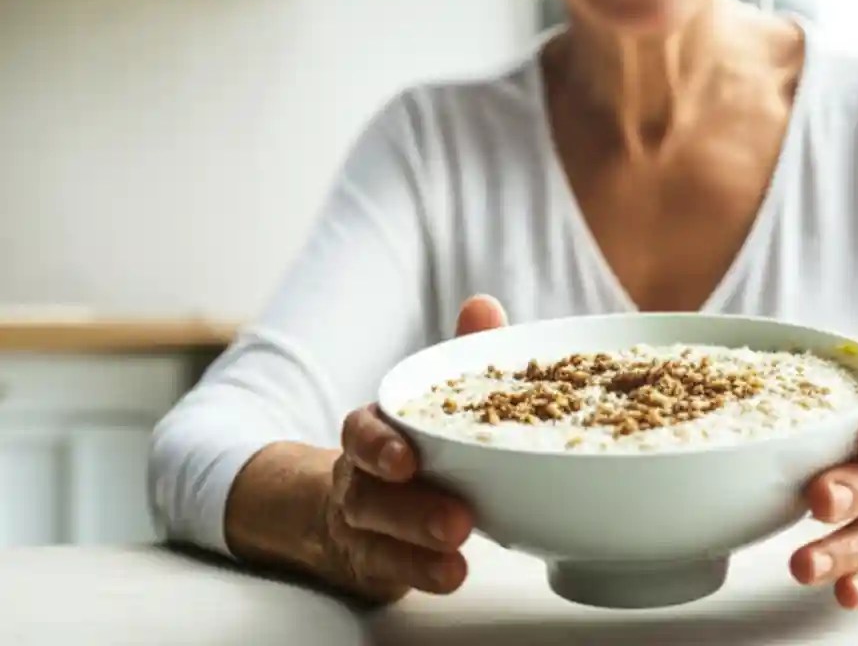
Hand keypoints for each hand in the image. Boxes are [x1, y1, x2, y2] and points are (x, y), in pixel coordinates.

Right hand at [320, 295, 507, 601]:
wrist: (351, 507)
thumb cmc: (409, 445)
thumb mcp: (431, 402)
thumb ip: (458, 358)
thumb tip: (483, 305)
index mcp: (374, 431)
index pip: (361, 432)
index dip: (379, 444)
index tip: (405, 457)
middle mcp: (360, 477)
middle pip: (369, 492)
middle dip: (411, 506)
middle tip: (458, 518)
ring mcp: (364, 524)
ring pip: (377, 535)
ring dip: (419, 544)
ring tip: (461, 552)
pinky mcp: (375, 561)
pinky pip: (390, 569)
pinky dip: (420, 572)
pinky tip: (452, 573)